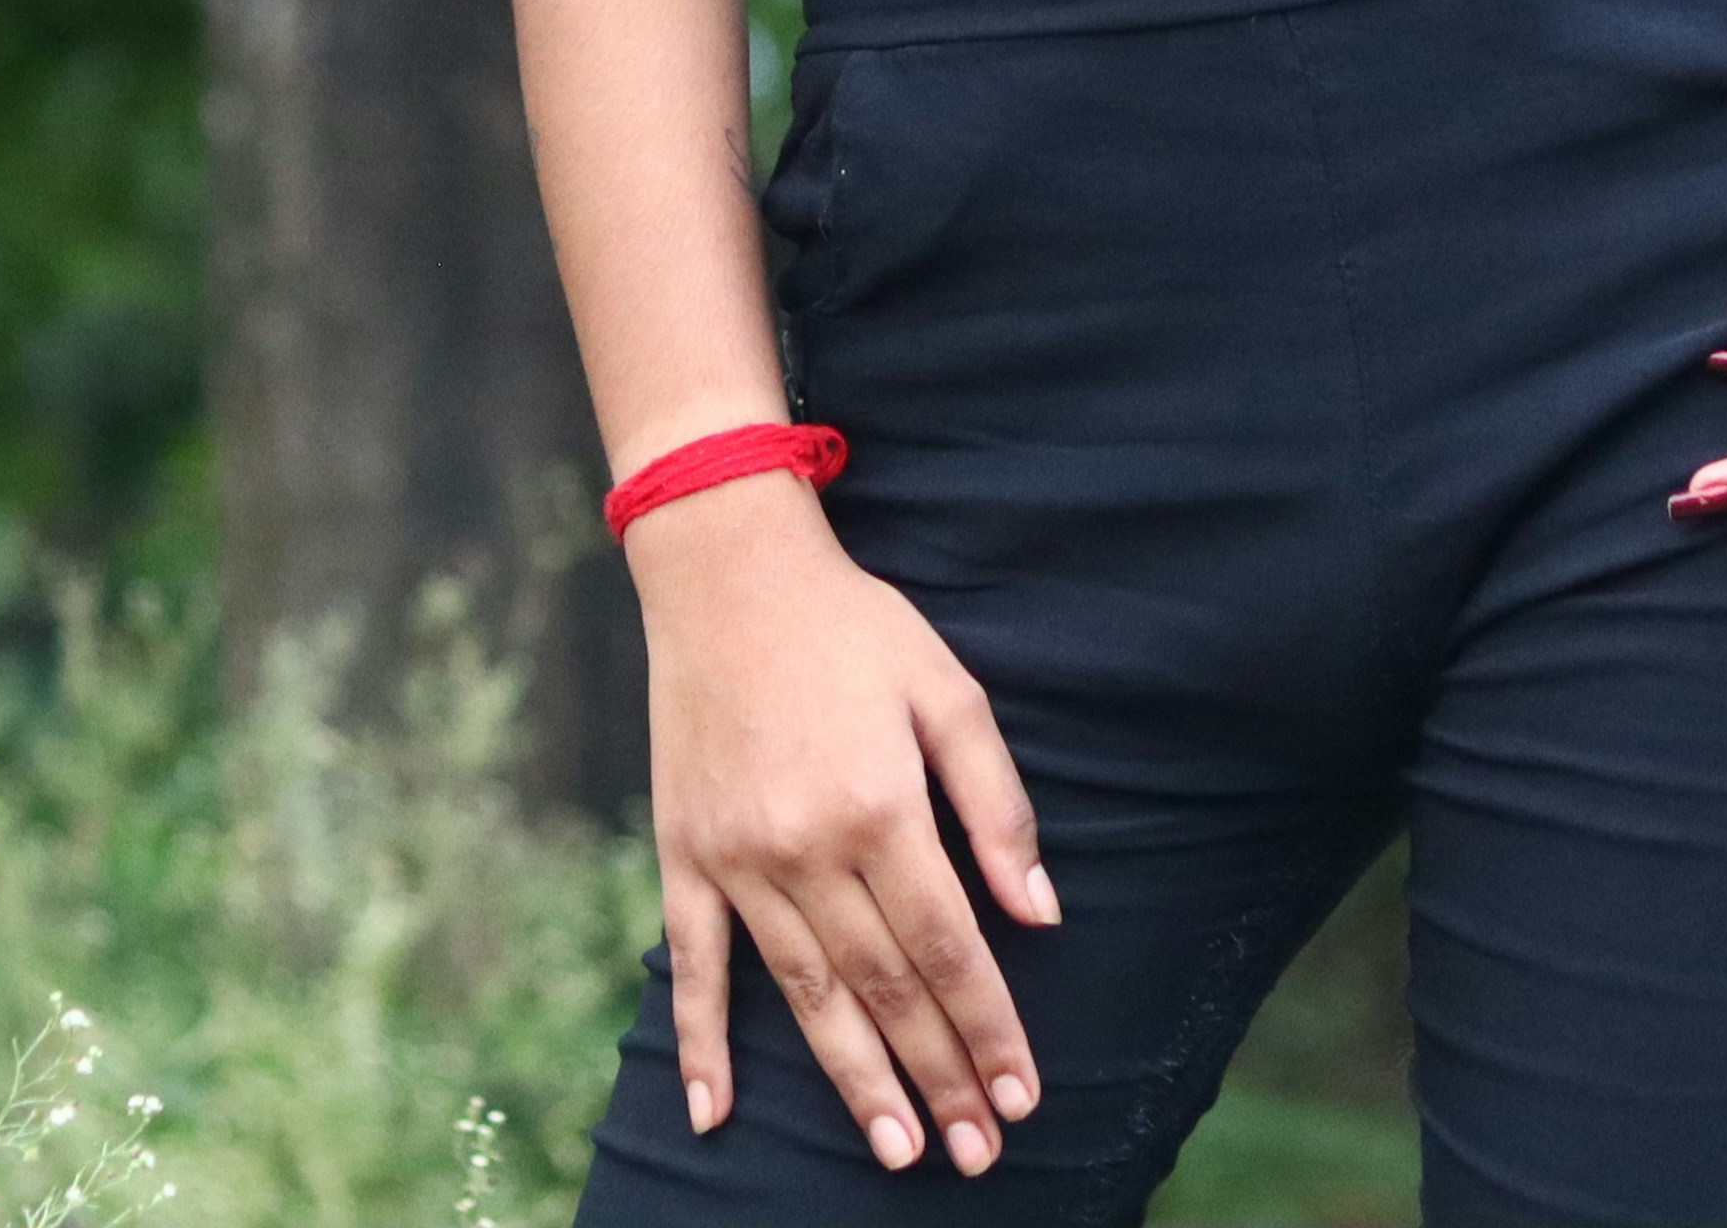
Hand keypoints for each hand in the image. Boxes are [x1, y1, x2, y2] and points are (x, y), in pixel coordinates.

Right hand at [630, 474, 1059, 1173]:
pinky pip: (693, 967)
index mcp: (882, 808)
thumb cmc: (853, 628)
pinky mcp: (685, 855)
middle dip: (939, 1077)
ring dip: (854, 1082)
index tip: (1022, 1095)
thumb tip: (1040, 914)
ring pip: (806, 996)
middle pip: (887, 989)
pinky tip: (714, 1114)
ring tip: (896, 1152)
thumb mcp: (948, 691)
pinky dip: (701, 1045)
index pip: (949, 949)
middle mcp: (807, 849)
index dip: (989, 1028)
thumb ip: (996, 807)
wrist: (725, 572)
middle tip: (977, 1155)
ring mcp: (738, 860)